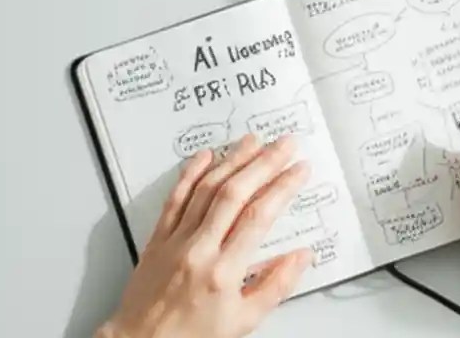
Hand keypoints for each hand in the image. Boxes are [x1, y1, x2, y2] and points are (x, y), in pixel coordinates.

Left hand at [97, 134, 311, 337]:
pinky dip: (190, 173)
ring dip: (233, 160)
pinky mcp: (158, 238)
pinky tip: (206, 156)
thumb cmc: (191, 336)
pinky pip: (175, 198)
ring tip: (254, 141)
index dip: (283, 187)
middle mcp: (198, 250)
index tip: (300, 170)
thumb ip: (277, 286)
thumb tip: (302, 256)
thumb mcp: (244, 320)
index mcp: (223, 273)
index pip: (258, 217)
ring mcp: (175, 240)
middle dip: (264, 163)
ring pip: (206, 189)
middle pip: (234, 194)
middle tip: (285, 144)